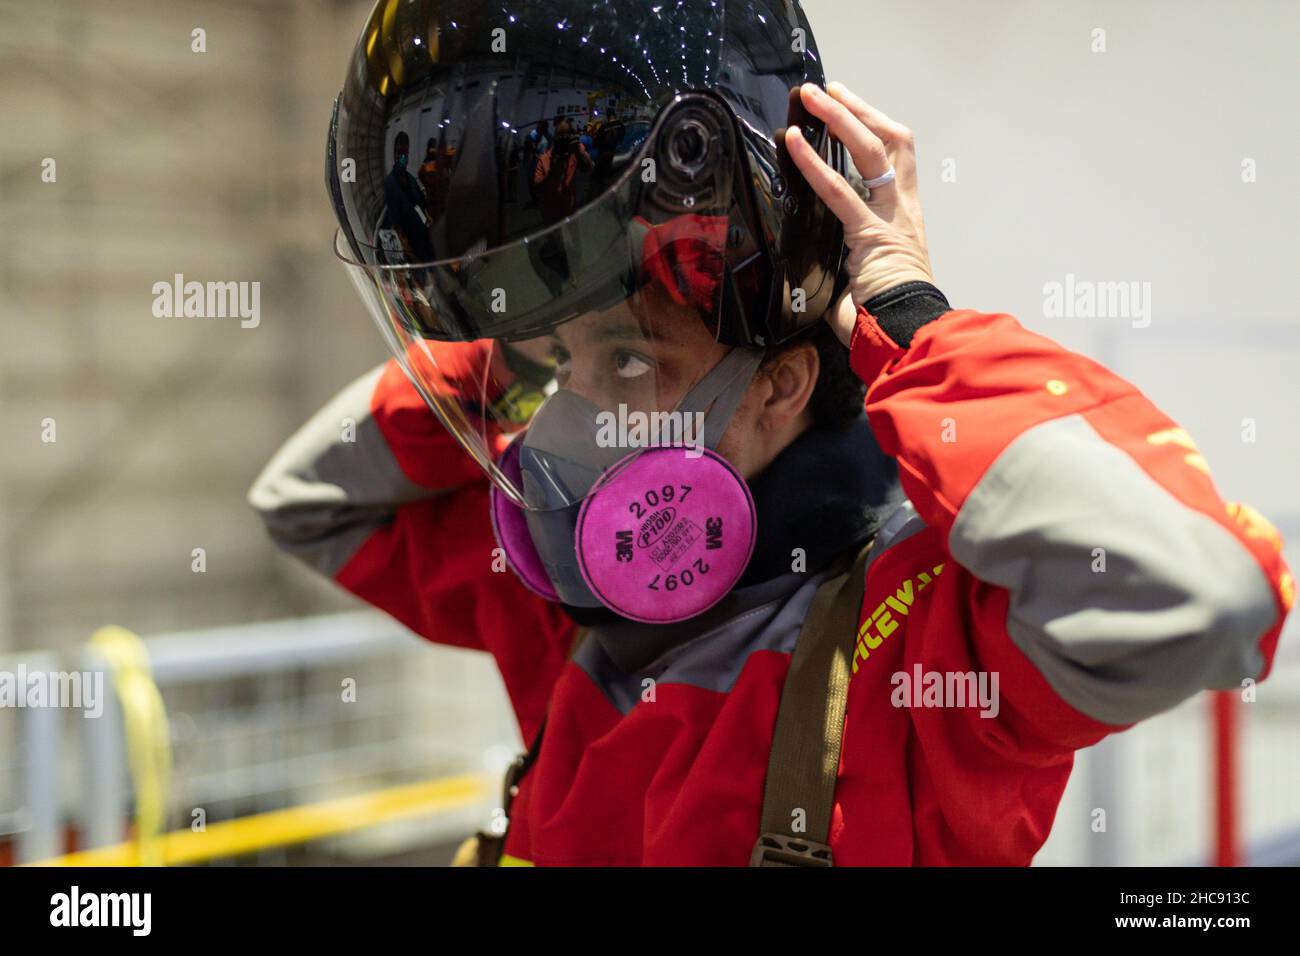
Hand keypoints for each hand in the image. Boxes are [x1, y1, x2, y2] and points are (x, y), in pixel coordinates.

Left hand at [786, 82, 934, 345]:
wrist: (905, 334)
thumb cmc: (886, 316)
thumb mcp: (864, 275)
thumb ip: (845, 257)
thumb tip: (816, 263)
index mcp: (904, 217)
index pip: (899, 156)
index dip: (876, 126)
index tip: (851, 108)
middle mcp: (902, 210)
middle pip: (890, 141)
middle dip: (858, 110)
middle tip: (828, 90)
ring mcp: (889, 218)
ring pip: (870, 152)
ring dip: (839, 118)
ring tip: (811, 98)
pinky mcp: (869, 233)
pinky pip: (839, 190)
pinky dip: (814, 163)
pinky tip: (795, 141)